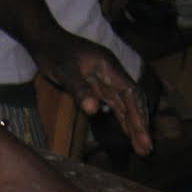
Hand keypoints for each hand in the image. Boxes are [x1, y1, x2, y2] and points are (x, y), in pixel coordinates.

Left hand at [35, 37, 152, 156]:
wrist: (44, 40)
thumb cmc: (54, 53)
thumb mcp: (65, 71)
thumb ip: (79, 89)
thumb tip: (94, 110)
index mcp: (110, 67)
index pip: (131, 94)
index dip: (138, 115)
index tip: (143, 135)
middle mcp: (112, 74)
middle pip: (132, 101)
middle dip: (140, 125)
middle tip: (147, 150)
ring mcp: (105, 80)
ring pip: (124, 105)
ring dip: (133, 125)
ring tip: (141, 148)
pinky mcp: (96, 86)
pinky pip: (114, 104)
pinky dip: (121, 119)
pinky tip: (127, 133)